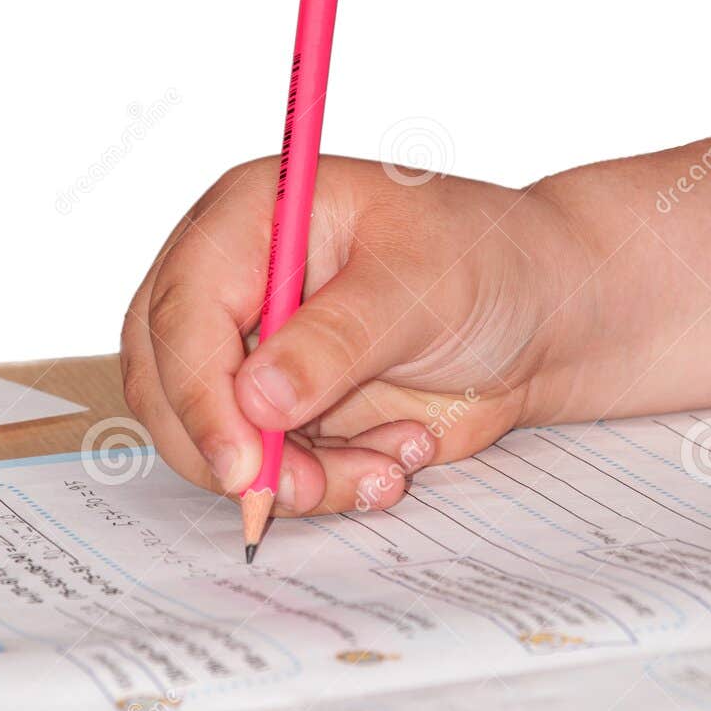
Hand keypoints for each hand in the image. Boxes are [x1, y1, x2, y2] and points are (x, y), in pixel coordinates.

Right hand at [121, 155, 594, 513]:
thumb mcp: (419, 289)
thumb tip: (255, 398)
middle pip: (168, 382)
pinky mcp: (279, 411)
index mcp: (248, 218)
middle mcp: (231, 283)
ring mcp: (250, 351)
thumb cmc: (484, 263)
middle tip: (297, 491)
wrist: (542, 318)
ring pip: (212, 440)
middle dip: (230, 450)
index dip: (199, 390)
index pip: (181, 308)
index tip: (241, 462)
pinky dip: (325, 484)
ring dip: (292, 477)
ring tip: (385, 466)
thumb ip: (335, 341)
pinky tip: (393, 458)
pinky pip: (266, 470)